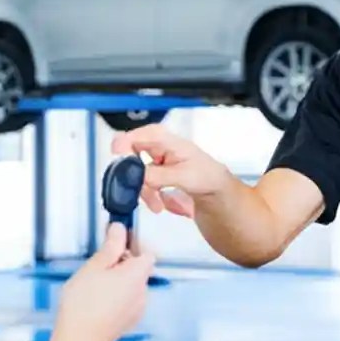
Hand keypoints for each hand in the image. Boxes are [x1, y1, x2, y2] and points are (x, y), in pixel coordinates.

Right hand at [52, 223, 154, 340]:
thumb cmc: (83, 305)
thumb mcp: (94, 267)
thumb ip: (110, 246)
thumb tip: (119, 229)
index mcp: (137, 275)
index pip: (147, 252)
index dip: (133, 244)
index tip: (116, 241)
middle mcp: (142, 292)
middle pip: (139, 269)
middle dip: (122, 262)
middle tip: (99, 263)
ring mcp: (137, 309)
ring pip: (132, 286)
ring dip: (118, 280)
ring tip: (94, 283)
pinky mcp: (128, 322)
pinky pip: (127, 301)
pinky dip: (116, 296)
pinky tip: (96, 299)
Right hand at [110, 124, 231, 217]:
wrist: (222, 194)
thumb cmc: (210, 177)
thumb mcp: (184, 176)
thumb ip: (158, 175)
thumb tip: (136, 176)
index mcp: (168, 142)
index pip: (139, 135)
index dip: (125, 144)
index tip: (117, 156)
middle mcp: (161, 150)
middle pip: (134, 156)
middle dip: (135, 176)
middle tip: (136, 188)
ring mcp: (159, 164)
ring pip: (138, 175)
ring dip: (145, 192)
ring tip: (157, 205)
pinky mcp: (160, 178)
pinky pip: (146, 186)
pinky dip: (151, 197)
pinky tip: (162, 204)